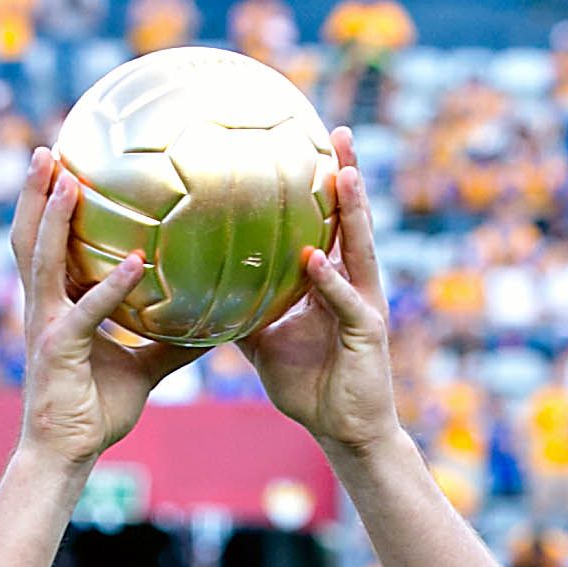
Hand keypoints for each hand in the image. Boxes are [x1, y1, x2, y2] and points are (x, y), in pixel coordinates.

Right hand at [11, 147, 206, 469]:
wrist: (67, 455)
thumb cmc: (95, 413)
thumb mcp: (143, 371)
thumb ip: (170, 345)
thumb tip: (213, 328)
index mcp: (55, 306)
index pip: (46, 246)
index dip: (47, 206)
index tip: (62, 166)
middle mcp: (42, 308)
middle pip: (28, 237)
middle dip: (33, 192)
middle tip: (48, 149)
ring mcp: (45, 325)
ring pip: (41, 258)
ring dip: (51, 215)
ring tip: (68, 176)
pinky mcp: (59, 348)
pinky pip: (88, 309)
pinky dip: (111, 285)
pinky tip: (137, 261)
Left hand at [239, 125, 398, 458]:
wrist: (344, 432)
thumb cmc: (311, 389)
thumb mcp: (265, 345)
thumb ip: (244, 315)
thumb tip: (200, 294)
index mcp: (335, 282)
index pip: (331, 224)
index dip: (326, 185)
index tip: (315, 142)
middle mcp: (355, 285)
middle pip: (353, 222)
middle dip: (349, 176)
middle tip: (341, 133)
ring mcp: (365, 306)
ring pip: (360, 250)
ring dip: (352, 212)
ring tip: (342, 174)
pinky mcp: (367, 334)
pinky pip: (346, 303)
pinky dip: (331, 282)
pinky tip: (315, 260)